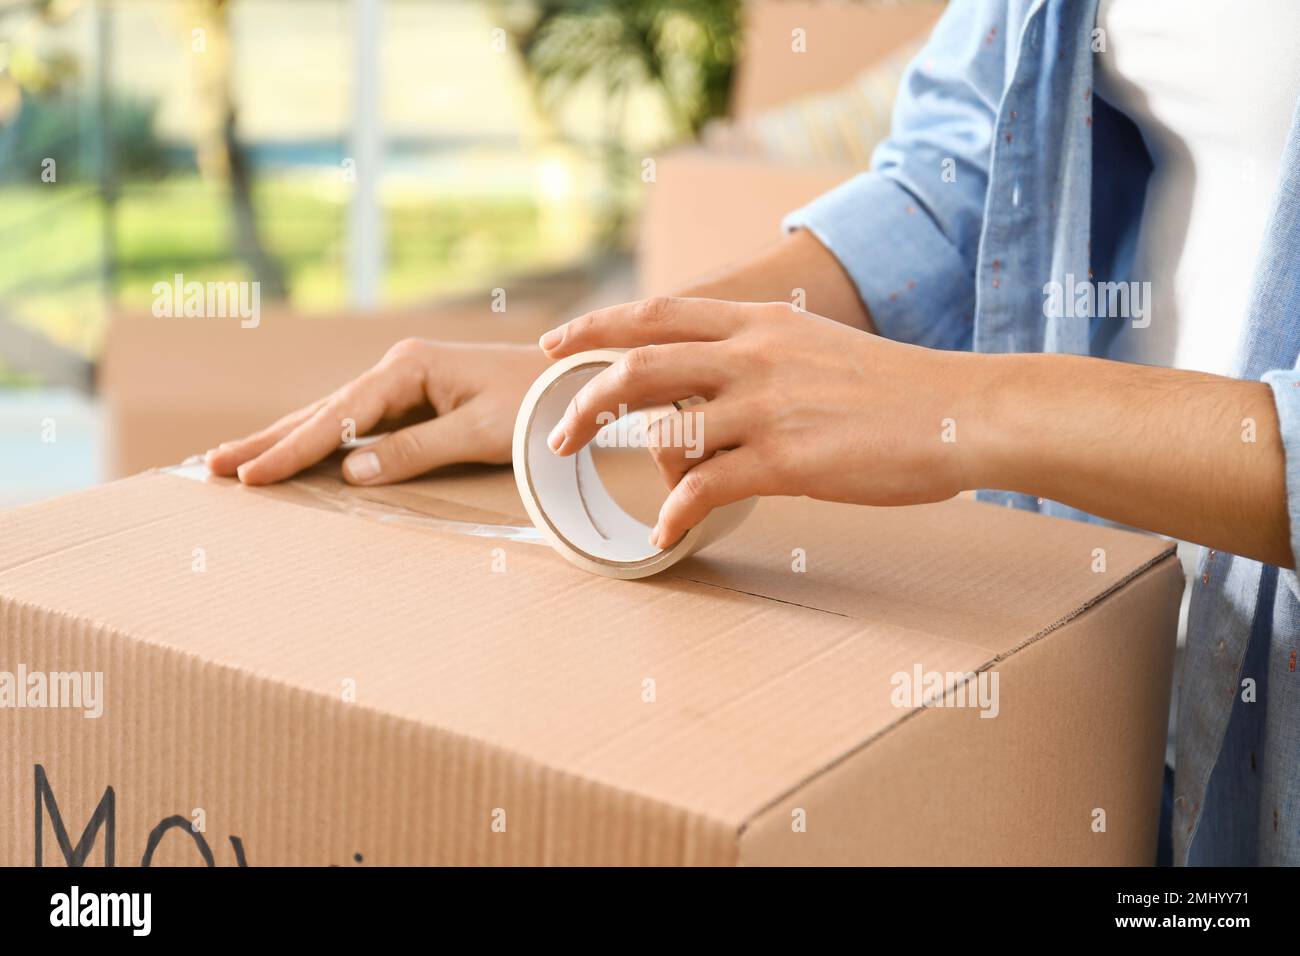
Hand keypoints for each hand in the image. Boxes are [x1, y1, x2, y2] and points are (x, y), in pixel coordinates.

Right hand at [206, 340, 550, 484]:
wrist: (574, 383)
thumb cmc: (536, 407)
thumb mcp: (480, 433)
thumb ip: (416, 451)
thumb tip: (349, 472)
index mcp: (408, 367)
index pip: (338, 417)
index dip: (293, 449)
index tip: (252, 476)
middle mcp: (398, 367)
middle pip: (321, 412)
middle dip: (267, 441)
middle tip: (211, 466)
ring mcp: (403, 381)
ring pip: (332, 417)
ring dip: (284, 439)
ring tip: (234, 460)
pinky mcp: (414, 397)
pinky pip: (356, 424)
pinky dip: (320, 440)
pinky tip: (294, 451)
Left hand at [538, 297, 976, 547]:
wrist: (961, 410)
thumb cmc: (895, 388)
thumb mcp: (815, 344)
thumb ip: (758, 353)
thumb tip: (707, 381)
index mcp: (759, 323)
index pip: (656, 312)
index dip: (596, 327)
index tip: (554, 345)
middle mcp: (754, 356)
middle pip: (638, 367)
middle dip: (584, 401)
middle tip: (558, 435)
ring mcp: (768, 407)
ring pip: (664, 432)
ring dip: (642, 470)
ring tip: (654, 496)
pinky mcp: (787, 460)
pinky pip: (704, 489)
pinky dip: (673, 513)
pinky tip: (665, 531)